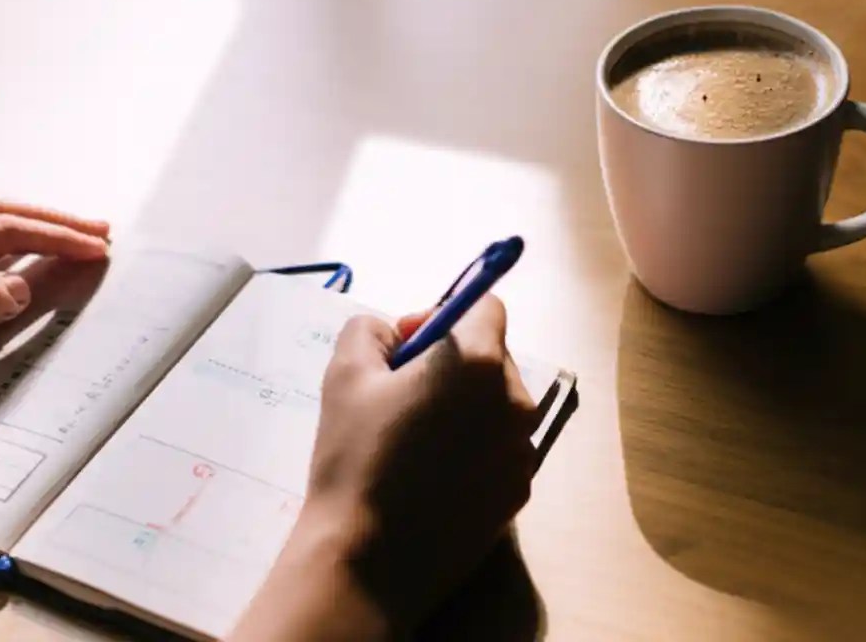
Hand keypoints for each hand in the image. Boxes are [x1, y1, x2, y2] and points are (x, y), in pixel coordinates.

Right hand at [230, 296, 552, 639]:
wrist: (368, 561)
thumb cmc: (355, 459)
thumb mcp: (344, 375)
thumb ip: (369, 330)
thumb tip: (394, 332)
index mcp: (479, 364)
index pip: (486, 305)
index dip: (443, 313)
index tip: (407, 345)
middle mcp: (515, 403)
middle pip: (492, 357)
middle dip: (450, 362)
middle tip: (399, 391)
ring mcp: (522, 453)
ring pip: (496, 406)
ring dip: (462, 406)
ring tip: (411, 439)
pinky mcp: (518, 495)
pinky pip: (498, 450)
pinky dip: (471, 449)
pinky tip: (428, 476)